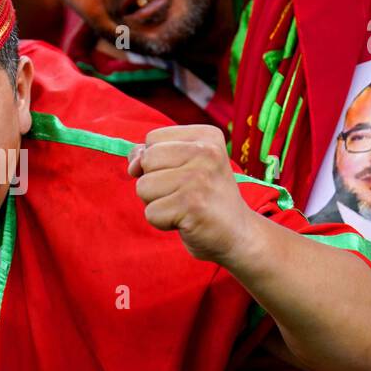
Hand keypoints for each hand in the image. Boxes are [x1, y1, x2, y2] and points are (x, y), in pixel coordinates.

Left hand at [128, 125, 254, 263]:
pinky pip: (150, 213)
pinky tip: (186, 221)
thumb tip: (132, 165)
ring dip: (157, 203)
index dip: (157, 162)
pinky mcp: (192, 205)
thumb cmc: (205, 199)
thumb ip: (152, 155)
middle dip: (154, 182)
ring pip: (143, 187)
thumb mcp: (183, 166)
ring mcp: (199, 178)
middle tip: (183, 194)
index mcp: (206, 135)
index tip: (183, 175)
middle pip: (146, 161)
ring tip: (184, 207)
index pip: (152, 139)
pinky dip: (162, 222)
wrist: (238, 235)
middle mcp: (206, 152)